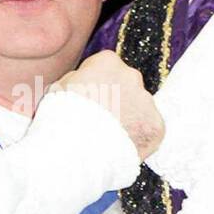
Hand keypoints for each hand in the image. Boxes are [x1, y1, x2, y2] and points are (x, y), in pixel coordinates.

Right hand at [49, 50, 163, 160]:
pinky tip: (121, 148)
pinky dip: (138, 138)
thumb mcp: (57, 88)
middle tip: (100, 122)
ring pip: (139, 108)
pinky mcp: (156, 126)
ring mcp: (147, 102)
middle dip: (117, 100)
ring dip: (128, 119)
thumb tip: (82, 83)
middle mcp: (132, 76)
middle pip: (126, 86)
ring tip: (108, 139)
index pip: (106, 67)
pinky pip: (148, 130)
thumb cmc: (61, 118)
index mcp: (107, 62)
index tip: (89, 100)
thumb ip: (77, 81)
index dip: (96, 85)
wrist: (77, 152)